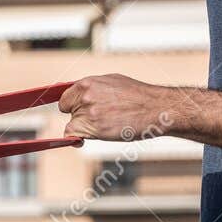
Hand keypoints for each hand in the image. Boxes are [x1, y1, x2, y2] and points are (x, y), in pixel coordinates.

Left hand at [58, 74, 175, 141]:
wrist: (155, 108)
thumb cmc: (138, 95)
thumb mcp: (112, 81)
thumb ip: (93, 88)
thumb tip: (80, 94)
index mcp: (88, 83)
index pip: (65, 97)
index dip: (72, 105)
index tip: (77, 111)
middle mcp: (85, 96)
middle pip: (68, 110)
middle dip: (78, 115)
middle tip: (97, 118)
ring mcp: (89, 112)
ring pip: (73, 124)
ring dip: (84, 128)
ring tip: (103, 126)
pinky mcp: (95, 128)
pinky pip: (73, 135)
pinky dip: (76, 139)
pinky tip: (83, 140)